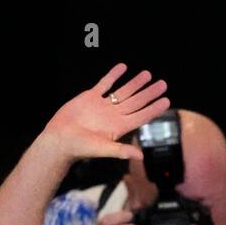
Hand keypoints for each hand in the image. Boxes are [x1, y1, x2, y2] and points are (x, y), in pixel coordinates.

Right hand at [42, 63, 169, 161]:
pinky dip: (113, 75)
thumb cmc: (80, 147)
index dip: (154, 108)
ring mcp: (103, 106)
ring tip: (147, 74)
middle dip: (149, 93)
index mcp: (119, 127)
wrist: (59, 139)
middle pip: (136, 102)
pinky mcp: (90, 97)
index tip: (166, 100)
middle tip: (163, 84)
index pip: (141, 116)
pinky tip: (123, 67)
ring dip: (135, 83)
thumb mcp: (103, 149)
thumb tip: (141, 157)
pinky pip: (104, 84)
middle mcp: (113, 116)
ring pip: (123, 91)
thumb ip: (121, 151)